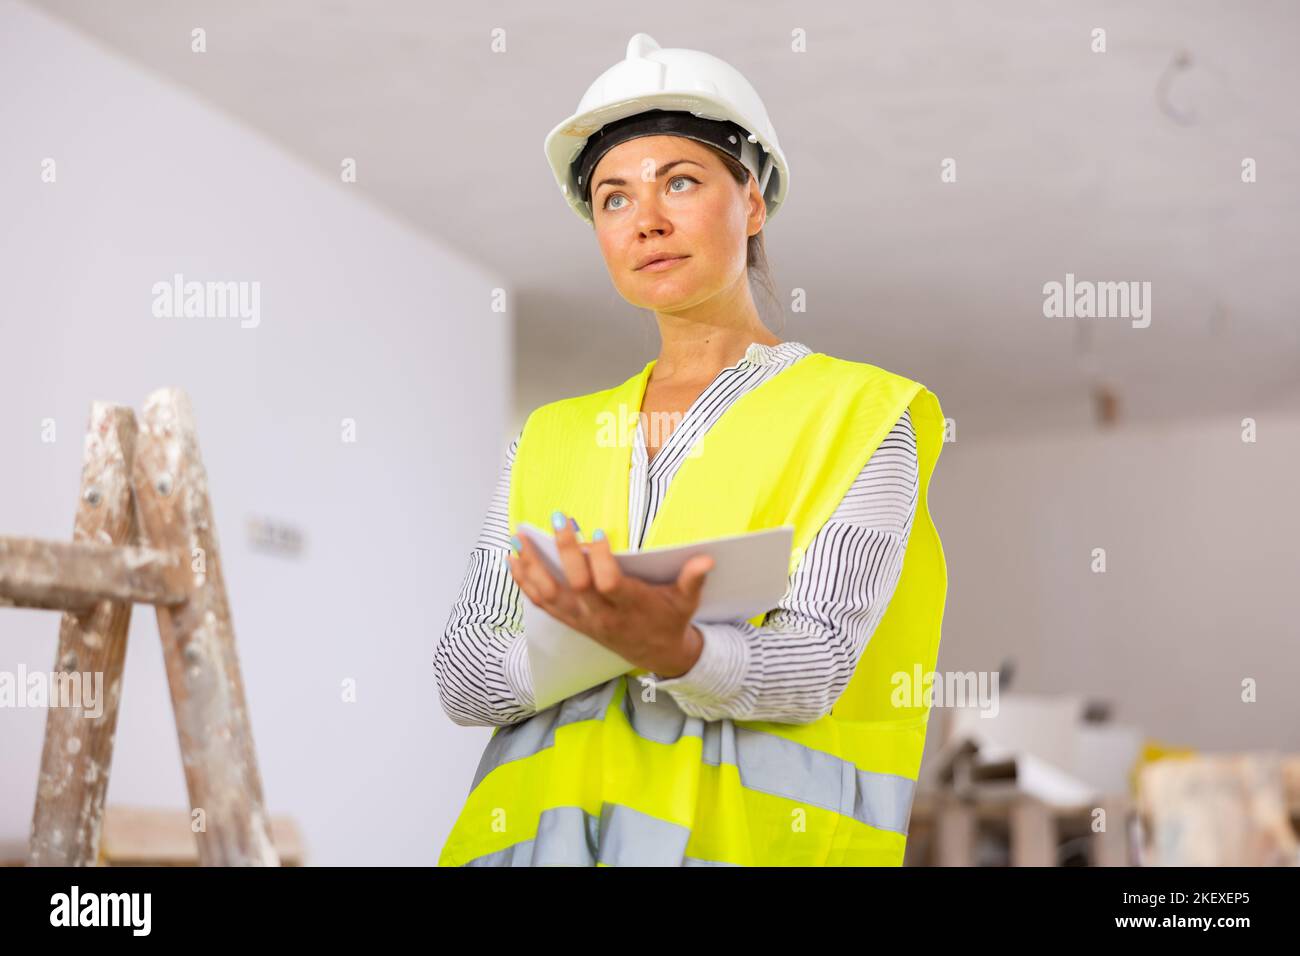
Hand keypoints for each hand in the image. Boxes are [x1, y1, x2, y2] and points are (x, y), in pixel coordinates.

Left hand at [507, 511, 712, 677]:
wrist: (659, 655)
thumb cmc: (672, 620)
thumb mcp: (687, 602)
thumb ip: (692, 579)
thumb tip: (707, 560)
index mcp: (629, 608)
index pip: (608, 585)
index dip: (601, 561)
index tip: (599, 534)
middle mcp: (601, 616)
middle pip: (575, 585)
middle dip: (565, 551)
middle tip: (561, 519)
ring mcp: (582, 620)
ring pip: (549, 594)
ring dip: (532, 566)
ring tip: (520, 538)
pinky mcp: (571, 621)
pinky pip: (541, 602)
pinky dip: (524, 581)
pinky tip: (514, 559)